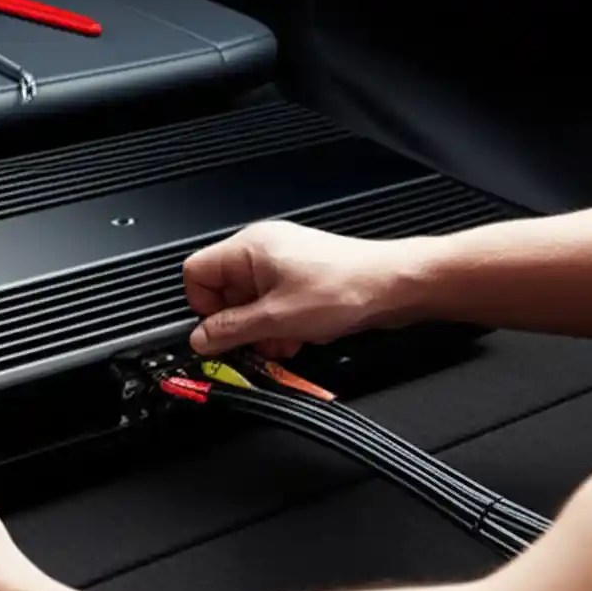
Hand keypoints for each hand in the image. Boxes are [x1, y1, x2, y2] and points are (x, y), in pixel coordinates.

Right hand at [183, 220, 427, 356]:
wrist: (395, 285)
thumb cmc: (346, 288)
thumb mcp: (276, 319)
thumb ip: (230, 331)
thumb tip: (199, 339)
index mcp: (248, 247)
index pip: (196, 273)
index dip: (202, 306)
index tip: (220, 331)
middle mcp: (262, 249)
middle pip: (223, 291)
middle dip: (239, 324)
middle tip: (255, 342)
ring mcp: (282, 262)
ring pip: (249, 302)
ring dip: (262, 328)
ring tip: (284, 341)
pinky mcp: (300, 276)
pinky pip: (273, 303)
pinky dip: (280, 323)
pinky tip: (299, 335)